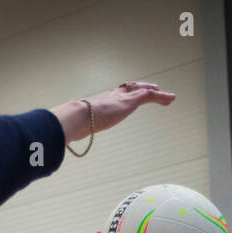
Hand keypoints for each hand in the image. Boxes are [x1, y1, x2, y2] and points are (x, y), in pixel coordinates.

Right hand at [54, 82, 174, 142]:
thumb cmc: (72, 125)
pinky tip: (170, 99)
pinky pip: (148, 96)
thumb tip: (61, 143)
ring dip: (154, 93)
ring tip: (166, 96)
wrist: (76, 117)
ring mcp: (120, 98)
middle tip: (150, 89)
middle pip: (129, 89)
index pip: (113, 95)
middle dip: (140, 88)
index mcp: (99, 102)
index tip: (126, 94)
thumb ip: (72, 134)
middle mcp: (111, 97)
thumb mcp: (74, 129)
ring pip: (142, 91)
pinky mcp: (129, 101)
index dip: (122, 93)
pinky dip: (161, 97)